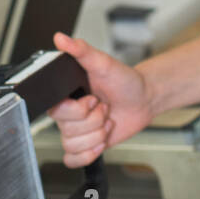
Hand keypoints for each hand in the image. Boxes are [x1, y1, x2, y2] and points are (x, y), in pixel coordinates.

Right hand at [47, 30, 153, 167]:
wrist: (143, 99)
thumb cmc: (124, 80)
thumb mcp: (103, 62)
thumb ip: (81, 50)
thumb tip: (61, 38)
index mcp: (65, 94)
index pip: (56, 111)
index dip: (78, 110)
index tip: (93, 100)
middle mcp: (67, 114)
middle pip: (67, 130)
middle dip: (94, 120)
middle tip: (103, 107)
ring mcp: (76, 130)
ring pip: (73, 146)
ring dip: (97, 135)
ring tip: (106, 121)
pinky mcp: (85, 144)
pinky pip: (73, 159)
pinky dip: (89, 154)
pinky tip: (101, 141)